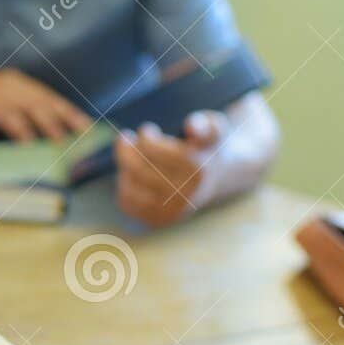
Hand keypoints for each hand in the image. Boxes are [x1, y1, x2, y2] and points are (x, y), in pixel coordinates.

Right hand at [0, 69, 92, 140]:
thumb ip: (12, 111)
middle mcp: (12, 83)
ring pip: (35, 110)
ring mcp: (0, 92)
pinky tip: (32, 148)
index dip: (68, 111)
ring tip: (64, 147)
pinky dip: (25, 135)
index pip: (48, 96)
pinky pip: (14, 121)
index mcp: (15, 81)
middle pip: (48, 102)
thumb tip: (33, 132)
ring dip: (52, 129)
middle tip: (86, 137)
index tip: (86, 126)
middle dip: (69, 120)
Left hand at [113, 112, 226, 227]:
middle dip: (127, 149)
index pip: (154, 151)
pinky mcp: (161, 220)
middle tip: (125, 138)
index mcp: (197, 169)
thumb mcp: (214, 128)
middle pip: (138, 169)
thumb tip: (191, 126)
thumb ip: (205, 124)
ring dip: (123, 168)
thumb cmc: (207, 147)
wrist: (219, 177)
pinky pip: (127, 202)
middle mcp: (186, 193)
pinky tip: (131, 175)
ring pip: (130, 187)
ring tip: (130, 156)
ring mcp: (173, 210)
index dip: (146, 139)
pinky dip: (124, 186)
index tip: (146, 130)